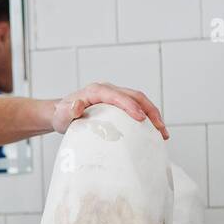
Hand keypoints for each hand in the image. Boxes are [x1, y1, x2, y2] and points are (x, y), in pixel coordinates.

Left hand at [52, 83, 168, 138]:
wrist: (61, 113)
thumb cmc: (62, 115)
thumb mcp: (62, 115)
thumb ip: (69, 111)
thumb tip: (77, 105)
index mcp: (97, 90)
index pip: (118, 96)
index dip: (131, 106)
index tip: (142, 119)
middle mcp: (108, 90)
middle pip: (135, 96)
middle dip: (150, 111)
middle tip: (160, 129)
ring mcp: (115, 96)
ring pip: (139, 101)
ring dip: (153, 115)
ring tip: (162, 133)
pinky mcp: (118, 104)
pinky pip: (136, 107)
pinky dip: (147, 118)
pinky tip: (153, 132)